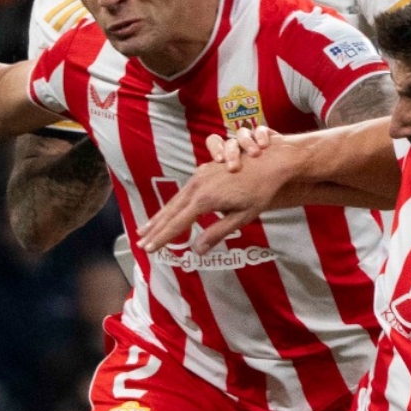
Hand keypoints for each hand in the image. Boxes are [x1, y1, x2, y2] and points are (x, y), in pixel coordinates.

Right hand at [138, 126, 289, 254]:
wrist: (270, 160)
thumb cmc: (260, 192)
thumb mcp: (241, 217)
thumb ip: (217, 233)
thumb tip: (196, 250)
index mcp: (205, 200)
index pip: (177, 224)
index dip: (161, 238)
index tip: (148, 249)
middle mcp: (197, 187)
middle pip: (170, 212)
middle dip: (154, 228)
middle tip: (140, 242)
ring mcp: (199, 177)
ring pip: (174, 200)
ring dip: (159, 216)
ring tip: (146, 229)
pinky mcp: (203, 171)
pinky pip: (182, 192)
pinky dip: (171, 205)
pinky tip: (168, 213)